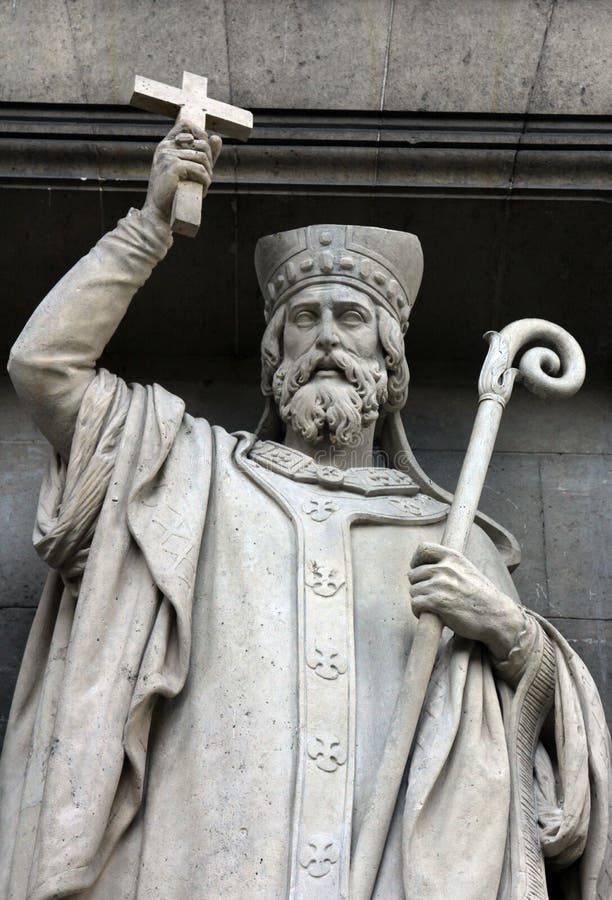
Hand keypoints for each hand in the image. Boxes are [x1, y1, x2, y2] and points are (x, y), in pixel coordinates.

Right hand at [142, 119, 222, 223]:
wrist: (159, 213)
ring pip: (202, 158)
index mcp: (166, 145)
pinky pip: (199, 169)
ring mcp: (167, 156)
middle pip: (201, 143)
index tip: (205, 155)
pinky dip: (205, 182)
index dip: (201, 136)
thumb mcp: (189, 170)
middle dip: (209, 162)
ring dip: (208, 175)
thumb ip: (203, 154)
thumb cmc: (174, 193)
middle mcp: (165, 147)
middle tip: (205, 178)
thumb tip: (217, 138)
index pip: (186, 125)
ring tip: (203, 186)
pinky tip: (202, 191)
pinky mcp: (173, 167)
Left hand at [408, 542, 523, 660]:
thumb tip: (421, 566)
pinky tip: (430, 614)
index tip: (418, 570)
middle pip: (413, 574)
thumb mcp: (466, 570)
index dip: (416, 561)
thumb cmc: (481, 596)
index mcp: (453, 557)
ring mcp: (441, 585)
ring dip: (419, 600)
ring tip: (432, 607)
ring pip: (413, 591)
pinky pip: (415, 604)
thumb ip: (448, 565)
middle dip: (418, 586)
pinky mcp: (438, 603)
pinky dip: (418, 611)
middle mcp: (446, 568)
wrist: (496, 615)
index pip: (423, 548)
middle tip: (430, 596)